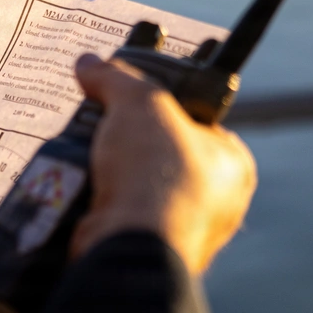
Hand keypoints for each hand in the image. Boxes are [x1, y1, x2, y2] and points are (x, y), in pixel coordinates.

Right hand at [70, 54, 256, 273]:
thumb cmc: (157, 175)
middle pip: (159, 155)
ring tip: (86, 155)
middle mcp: (211, 202)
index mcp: (231, 165)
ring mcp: (176, 230)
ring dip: (106, 172)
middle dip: (127, 142)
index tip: (134, 97)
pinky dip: (94, 200)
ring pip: (133, 187)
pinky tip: (81, 187)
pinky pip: (113, 214)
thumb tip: (89, 64)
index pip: (198, 124)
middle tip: (103, 124)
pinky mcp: (140, 248)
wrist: (130, 244)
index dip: (164, 106)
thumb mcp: (139, 103)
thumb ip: (116, 78)